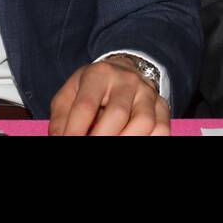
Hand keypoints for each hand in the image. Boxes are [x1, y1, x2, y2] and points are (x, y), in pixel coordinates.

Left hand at [49, 58, 169, 135]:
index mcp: (99, 74)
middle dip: (101, 138)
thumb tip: (59, 139)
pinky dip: (149, 140)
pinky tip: (131, 142)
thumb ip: (61, 118)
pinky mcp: (162, 105)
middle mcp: (126, 80)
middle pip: (117, 114)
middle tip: (89, 150)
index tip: (68, 143)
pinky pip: (162, 129)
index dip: (75, 131)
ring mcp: (147, 92)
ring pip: (144, 122)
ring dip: (126, 140)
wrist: (123, 71)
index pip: (86, 106)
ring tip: (109, 147)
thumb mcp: (70, 94)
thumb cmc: (92, 88)